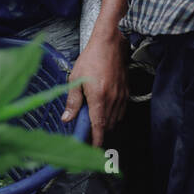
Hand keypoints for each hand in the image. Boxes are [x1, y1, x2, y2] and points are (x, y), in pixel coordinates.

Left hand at [62, 31, 128, 147]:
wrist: (108, 43)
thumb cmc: (90, 58)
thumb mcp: (75, 78)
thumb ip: (72, 100)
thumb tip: (67, 118)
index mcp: (98, 98)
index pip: (99, 127)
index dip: (97, 141)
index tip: (94, 151)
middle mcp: (112, 99)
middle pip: (107, 125)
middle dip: (99, 131)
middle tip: (87, 129)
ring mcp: (121, 96)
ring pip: (115, 119)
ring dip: (106, 122)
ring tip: (94, 116)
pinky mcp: (126, 91)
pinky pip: (121, 110)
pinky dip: (113, 114)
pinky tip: (105, 107)